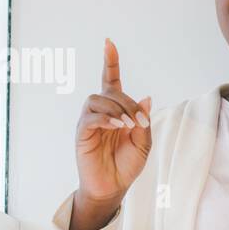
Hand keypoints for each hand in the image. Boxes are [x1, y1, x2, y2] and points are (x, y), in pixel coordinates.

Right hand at [75, 38, 151, 205]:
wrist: (114, 187)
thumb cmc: (127, 164)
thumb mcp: (143, 142)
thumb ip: (144, 120)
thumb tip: (146, 98)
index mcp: (116, 111)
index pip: (110, 80)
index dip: (110, 62)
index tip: (108, 43)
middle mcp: (100, 112)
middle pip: (110, 92)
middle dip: (128, 103)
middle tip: (140, 121)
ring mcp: (89, 122)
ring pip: (96, 99)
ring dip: (116, 109)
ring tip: (128, 126)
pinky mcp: (82, 134)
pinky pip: (90, 117)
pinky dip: (105, 118)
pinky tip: (117, 126)